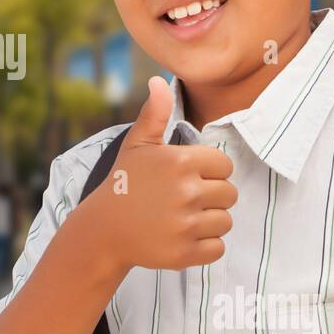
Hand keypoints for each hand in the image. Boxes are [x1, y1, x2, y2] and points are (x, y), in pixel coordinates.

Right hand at [74, 76, 236, 274]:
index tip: (186, 178)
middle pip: (230, 195)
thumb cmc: (125, 183)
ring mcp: (186, 225)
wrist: (104, 230)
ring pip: (225, 222)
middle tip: (182, 200)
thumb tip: (157, 80)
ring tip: (181, 218)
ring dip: (209, 222)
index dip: (209, 171)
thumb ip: (154, 113)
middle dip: (211, 197)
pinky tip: (182, 237)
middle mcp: (187, 193)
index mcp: (181, 162)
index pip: (224, 165)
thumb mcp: (137, 145)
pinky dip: (204, 246)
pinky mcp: (185, 253)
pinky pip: (218, 248)